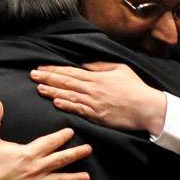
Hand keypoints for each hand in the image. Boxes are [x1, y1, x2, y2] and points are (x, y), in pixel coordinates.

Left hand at [31, 62, 167, 133]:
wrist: (146, 108)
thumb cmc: (135, 87)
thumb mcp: (119, 68)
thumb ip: (100, 66)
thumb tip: (84, 64)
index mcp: (96, 77)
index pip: (70, 72)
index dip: (54, 70)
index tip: (41, 68)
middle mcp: (92, 89)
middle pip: (65, 83)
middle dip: (47, 78)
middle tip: (32, 75)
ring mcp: (93, 103)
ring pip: (68, 96)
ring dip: (52, 92)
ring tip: (38, 88)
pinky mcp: (96, 116)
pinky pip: (77, 110)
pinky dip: (66, 106)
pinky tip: (55, 103)